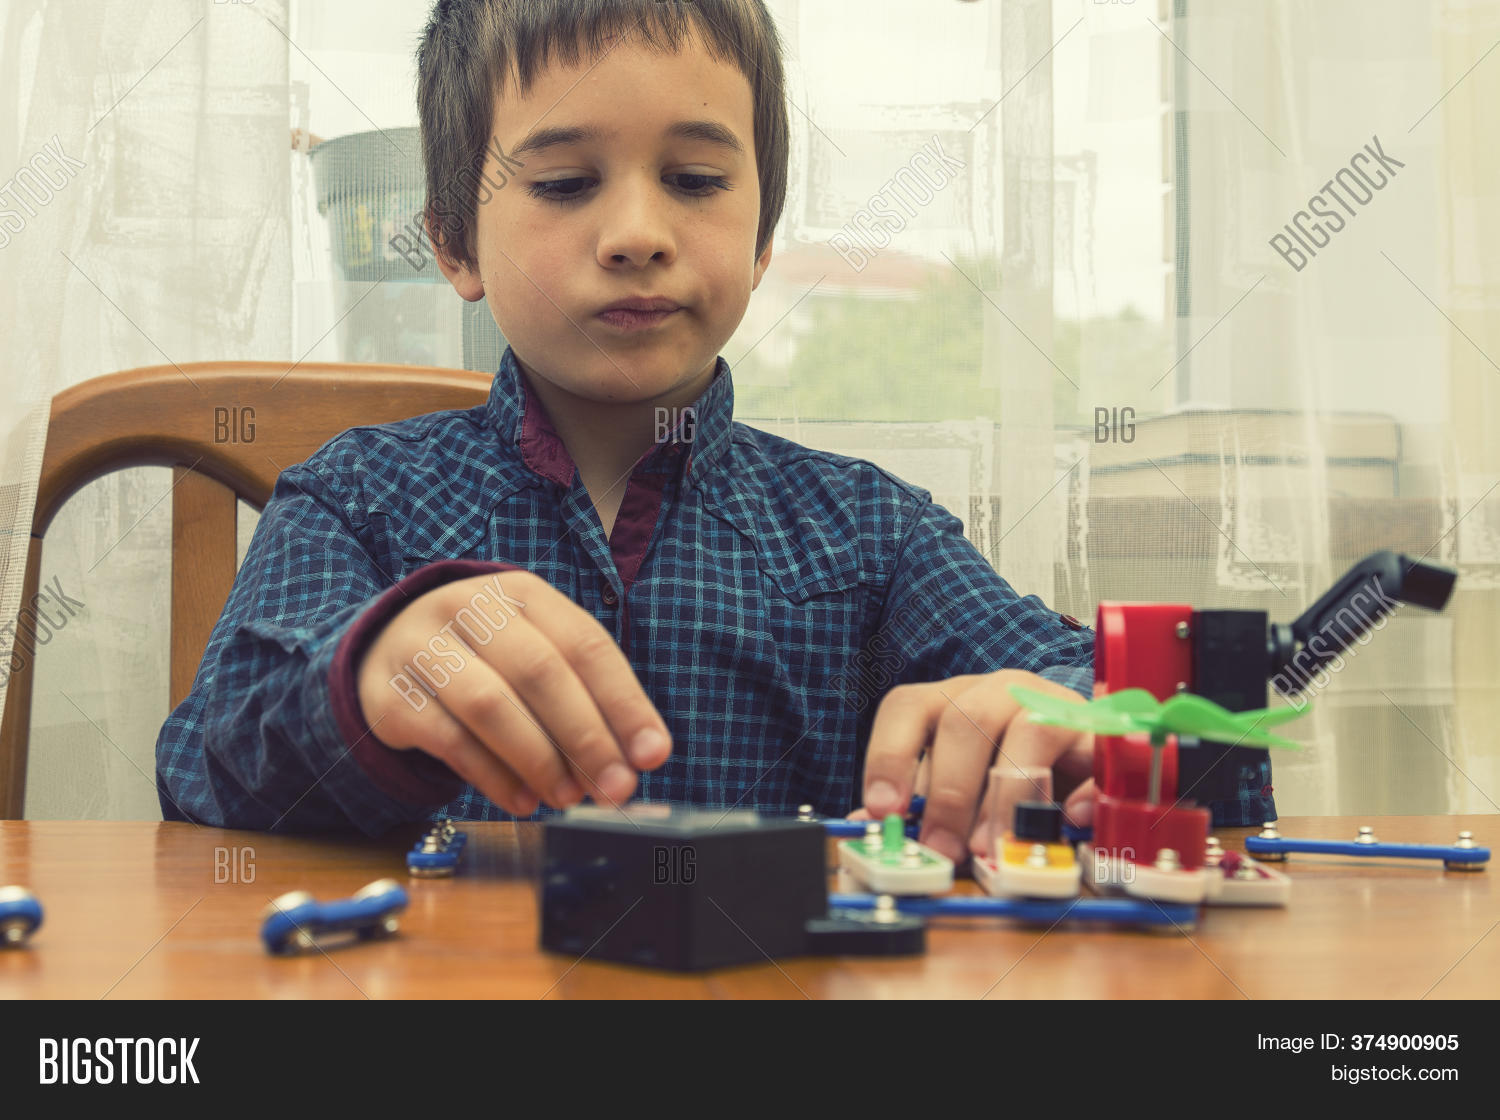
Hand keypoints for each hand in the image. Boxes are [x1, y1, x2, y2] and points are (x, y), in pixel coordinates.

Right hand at [356, 570, 671, 815]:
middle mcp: (470, 608)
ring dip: (540, 760)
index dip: (625, 703)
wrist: (387, 653)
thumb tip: (637, 757)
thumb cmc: (487, 659)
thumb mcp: (535, 653)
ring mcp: (423, 648)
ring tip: (569, 798)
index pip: (586, 645)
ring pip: (491, 705)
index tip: (654, 754)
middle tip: (616, 787)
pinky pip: (448, 741)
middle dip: (587, 737)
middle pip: (541, 672)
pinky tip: (524, 800)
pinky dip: (493, 777)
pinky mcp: (391, 694)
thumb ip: (585, 696)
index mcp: (523, 593)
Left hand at [860, 670, 1093, 862]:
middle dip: (950, 793)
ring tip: (994, 844)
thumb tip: (869, 827)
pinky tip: (1068, 819)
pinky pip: (1095, 754)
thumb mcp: (959, 777)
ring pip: (1028, 731)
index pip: (908, 707)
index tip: (883, 810)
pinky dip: (1081, 791)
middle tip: (943, 848)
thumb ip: (921, 799)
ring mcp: (1053, 704)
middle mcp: (1001, 690)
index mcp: (954, 697)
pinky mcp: (1100, 733)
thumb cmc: (1009, 761)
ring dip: (1006, 796)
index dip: (888, 757)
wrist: (1084, 742)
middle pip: (965, 721)